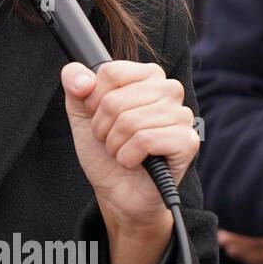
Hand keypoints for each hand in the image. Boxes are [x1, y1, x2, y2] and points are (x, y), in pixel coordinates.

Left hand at [63, 60, 197, 263]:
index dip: (93, 100)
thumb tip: (82, 78)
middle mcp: (169, 90)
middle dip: (102, 127)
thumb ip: (75, 83)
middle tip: (112, 139)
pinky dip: (128, 156)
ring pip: (129, 122)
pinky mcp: (187, 142)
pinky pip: (144, 140)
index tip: (98, 115)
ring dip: (115, 144)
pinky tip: (135, 161)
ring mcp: (182, 115)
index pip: (109, 72)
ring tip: (122, 151)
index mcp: (147, 76)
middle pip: (115, 99)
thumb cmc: (105, 150)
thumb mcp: (80, 112)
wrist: (118, 191)